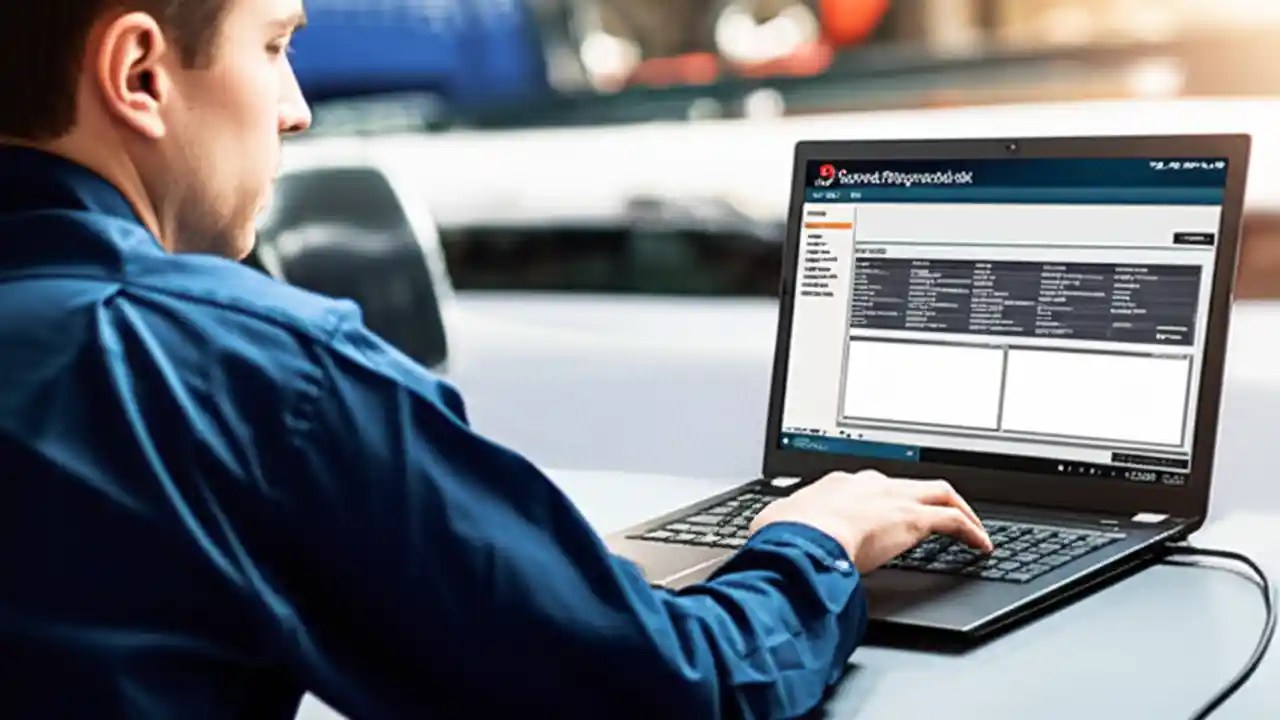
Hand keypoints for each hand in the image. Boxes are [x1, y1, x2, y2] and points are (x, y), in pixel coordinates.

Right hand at [749, 470, 992, 572]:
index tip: (888, 512)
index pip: (870, 486)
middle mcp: (869, 483)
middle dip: (925, 498)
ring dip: (959, 509)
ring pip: (939, 493)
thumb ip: (783, 523)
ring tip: (970, 528)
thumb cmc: (787, 534)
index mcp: (838, 484)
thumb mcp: (778, 524)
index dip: (883, 499)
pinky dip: (971, 531)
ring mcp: (893, 498)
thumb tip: (771, 530)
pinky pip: (953, 520)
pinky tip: (981, 545)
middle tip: (937, 514)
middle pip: (909, 484)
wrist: (805, 537)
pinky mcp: (914, 519)